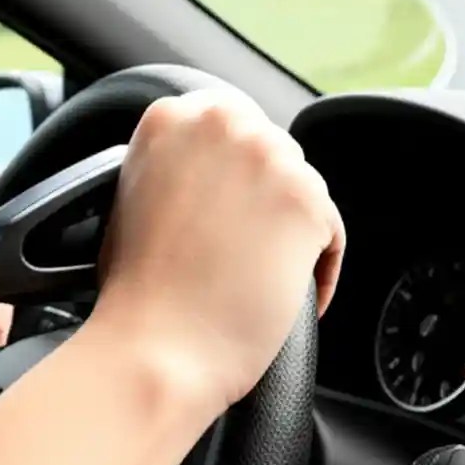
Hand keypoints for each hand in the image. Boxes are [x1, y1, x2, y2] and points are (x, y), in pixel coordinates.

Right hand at [92, 88, 344, 410]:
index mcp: (171, 117)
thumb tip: (214, 174)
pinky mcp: (308, 201)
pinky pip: (329, 233)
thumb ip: (175, 165)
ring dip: (289, 231)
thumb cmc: (136, 293)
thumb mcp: (135, 198)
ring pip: (302, 189)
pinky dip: (316, 270)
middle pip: (270, 150)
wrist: (156, 348)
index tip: (231, 202)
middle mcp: (223, 123)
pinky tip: (287, 297)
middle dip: (264, 197)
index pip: (229, 123)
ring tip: (261, 278)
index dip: (232, 171)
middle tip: (247, 247)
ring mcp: (269, 158)